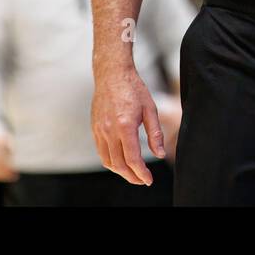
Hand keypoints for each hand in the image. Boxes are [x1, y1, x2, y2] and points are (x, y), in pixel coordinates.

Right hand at [91, 63, 164, 185]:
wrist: (112, 74)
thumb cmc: (134, 89)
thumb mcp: (150, 109)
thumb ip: (155, 133)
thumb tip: (160, 154)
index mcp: (125, 126)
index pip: (132, 158)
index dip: (141, 173)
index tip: (149, 180)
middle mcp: (109, 130)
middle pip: (119, 164)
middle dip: (131, 176)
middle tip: (142, 181)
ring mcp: (99, 130)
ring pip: (107, 160)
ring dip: (120, 171)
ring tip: (133, 174)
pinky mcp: (94, 128)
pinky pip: (101, 151)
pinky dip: (110, 161)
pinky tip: (120, 161)